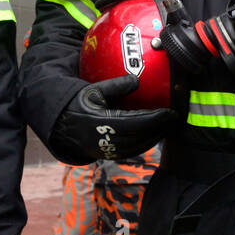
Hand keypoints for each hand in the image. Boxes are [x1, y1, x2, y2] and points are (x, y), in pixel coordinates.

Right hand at [50, 74, 176, 162]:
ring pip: (136, 147)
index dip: (154, 119)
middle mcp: (103, 140)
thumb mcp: (93, 90)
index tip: (169, 112)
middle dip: (159, 129)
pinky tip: (154, 135)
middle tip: (174, 119)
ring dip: (154, 138)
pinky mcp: (107, 155)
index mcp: (100, 123)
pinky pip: (131, 152)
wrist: (60, 125)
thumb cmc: (78, 103)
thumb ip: (115, 85)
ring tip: (167, 126)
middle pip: (139, 137)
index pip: (134, 123)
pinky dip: (145, 144)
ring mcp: (105, 150)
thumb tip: (137, 79)